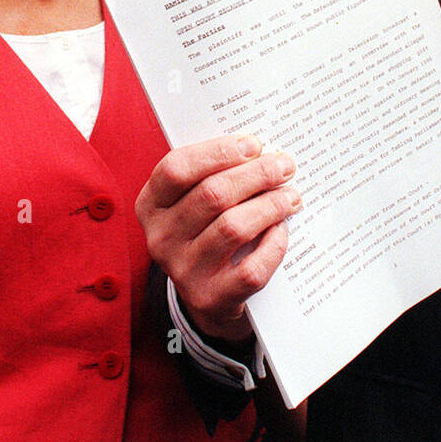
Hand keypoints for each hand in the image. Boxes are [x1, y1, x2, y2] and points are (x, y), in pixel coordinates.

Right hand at [137, 135, 300, 341]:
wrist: (208, 294)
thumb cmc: (207, 229)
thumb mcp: (195, 199)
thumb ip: (215, 172)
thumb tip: (262, 151)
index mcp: (151, 205)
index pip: (176, 169)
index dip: (218, 152)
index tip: (253, 145)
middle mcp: (161, 238)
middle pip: (212, 195)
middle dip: (256, 175)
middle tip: (284, 166)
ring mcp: (184, 271)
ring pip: (233, 227)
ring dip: (270, 205)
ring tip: (290, 195)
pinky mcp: (212, 297)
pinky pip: (251, 266)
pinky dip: (273, 243)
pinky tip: (281, 228)